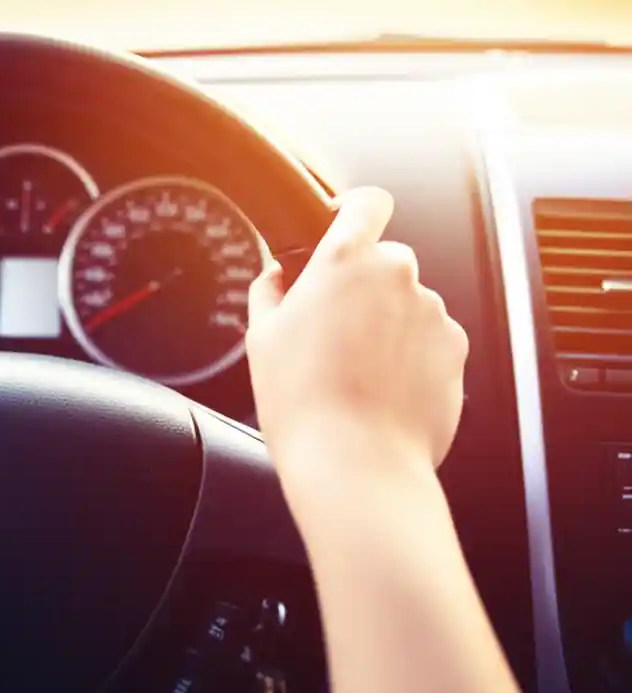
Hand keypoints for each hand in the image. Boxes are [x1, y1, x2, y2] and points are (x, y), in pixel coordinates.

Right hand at [246, 188, 467, 502]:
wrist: (356, 463)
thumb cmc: (304, 403)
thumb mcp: (262, 338)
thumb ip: (271, 290)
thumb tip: (277, 276)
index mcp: (346, 261)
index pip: (366, 202)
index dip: (355, 210)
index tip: (344, 224)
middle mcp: (397, 277)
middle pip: (386, 260)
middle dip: (363, 286)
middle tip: (332, 328)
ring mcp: (432, 313)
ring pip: (408, 303)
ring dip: (388, 324)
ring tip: (355, 370)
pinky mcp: (455, 350)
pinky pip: (430, 339)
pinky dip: (410, 356)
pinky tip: (381, 388)